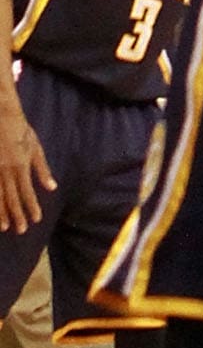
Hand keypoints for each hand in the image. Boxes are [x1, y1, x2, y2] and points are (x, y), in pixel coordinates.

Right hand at [0, 93, 54, 233]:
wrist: (1, 117)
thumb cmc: (20, 132)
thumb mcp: (35, 148)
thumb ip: (42, 169)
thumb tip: (52, 187)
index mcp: (21, 166)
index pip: (28, 192)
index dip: (32, 207)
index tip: (36, 219)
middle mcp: (7, 171)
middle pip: (12, 198)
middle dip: (17, 215)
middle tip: (21, 230)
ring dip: (1, 213)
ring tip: (4, 227)